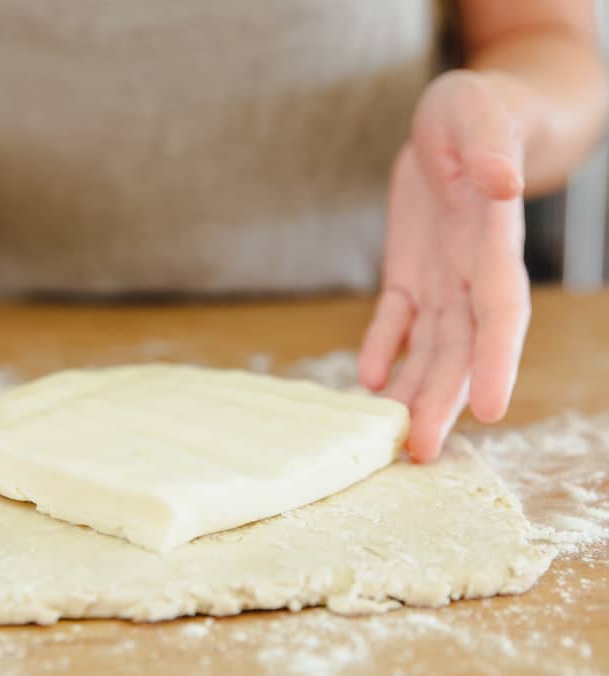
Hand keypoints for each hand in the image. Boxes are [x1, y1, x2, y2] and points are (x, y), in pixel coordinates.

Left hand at [359, 70, 530, 460]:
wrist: (461, 123)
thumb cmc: (477, 112)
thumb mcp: (479, 116)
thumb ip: (490, 151)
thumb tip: (501, 185)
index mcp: (493, 242)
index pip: (500, 311)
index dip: (497, 360)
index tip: (489, 410)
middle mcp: (470, 272)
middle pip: (461, 348)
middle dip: (443, 399)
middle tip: (422, 452)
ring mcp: (440, 276)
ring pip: (429, 345)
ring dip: (413, 390)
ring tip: (392, 435)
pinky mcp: (410, 270)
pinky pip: (397, 317)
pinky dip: (384, 346)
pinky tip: (369, 379)